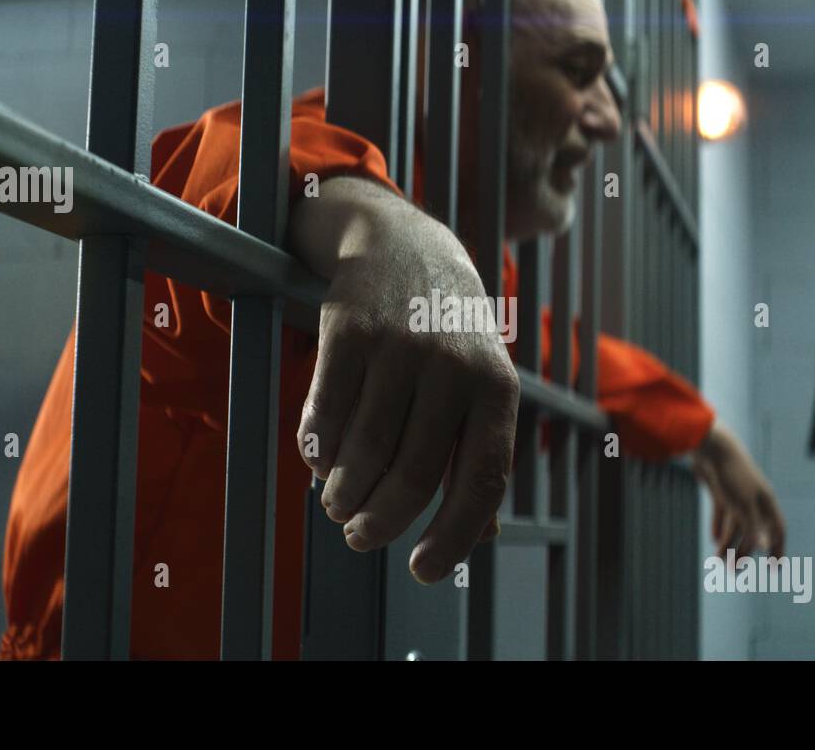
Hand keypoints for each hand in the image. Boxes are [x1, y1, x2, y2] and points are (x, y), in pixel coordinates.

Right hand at [289, 177, 518, 583]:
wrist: (400, 244)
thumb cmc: (447, 332)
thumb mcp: (481, 381)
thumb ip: (478, 452)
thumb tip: (479, 535)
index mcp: (497, 387)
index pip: (482, 481)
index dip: (452, 536)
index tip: (423, 570)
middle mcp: (454, 366)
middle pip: (413, 476)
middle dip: (379, 522)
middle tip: (359, 537)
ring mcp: (400, 346)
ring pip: (364, 453)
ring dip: (343, 494)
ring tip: (338, 504)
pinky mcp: (348, 331)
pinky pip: (325, 416)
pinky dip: (317, 452)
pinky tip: (318, 461)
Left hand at [692, 420, 784, 559]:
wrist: (711, 446)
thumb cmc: (731, 474)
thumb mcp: (742, 503)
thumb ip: (753, 526)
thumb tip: (764, 547)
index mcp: (766, 501)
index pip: (778, 529)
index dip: (778, 548)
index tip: (774, 568)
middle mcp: (754, 499)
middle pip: (754, 531)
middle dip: (745, 551)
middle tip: (734, 570)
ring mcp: (737, 494)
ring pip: (736, 523)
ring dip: (729, 542)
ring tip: (718, 558)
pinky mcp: (721, 489)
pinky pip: (723, 513)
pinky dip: (720, 526)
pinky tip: (715, 539)